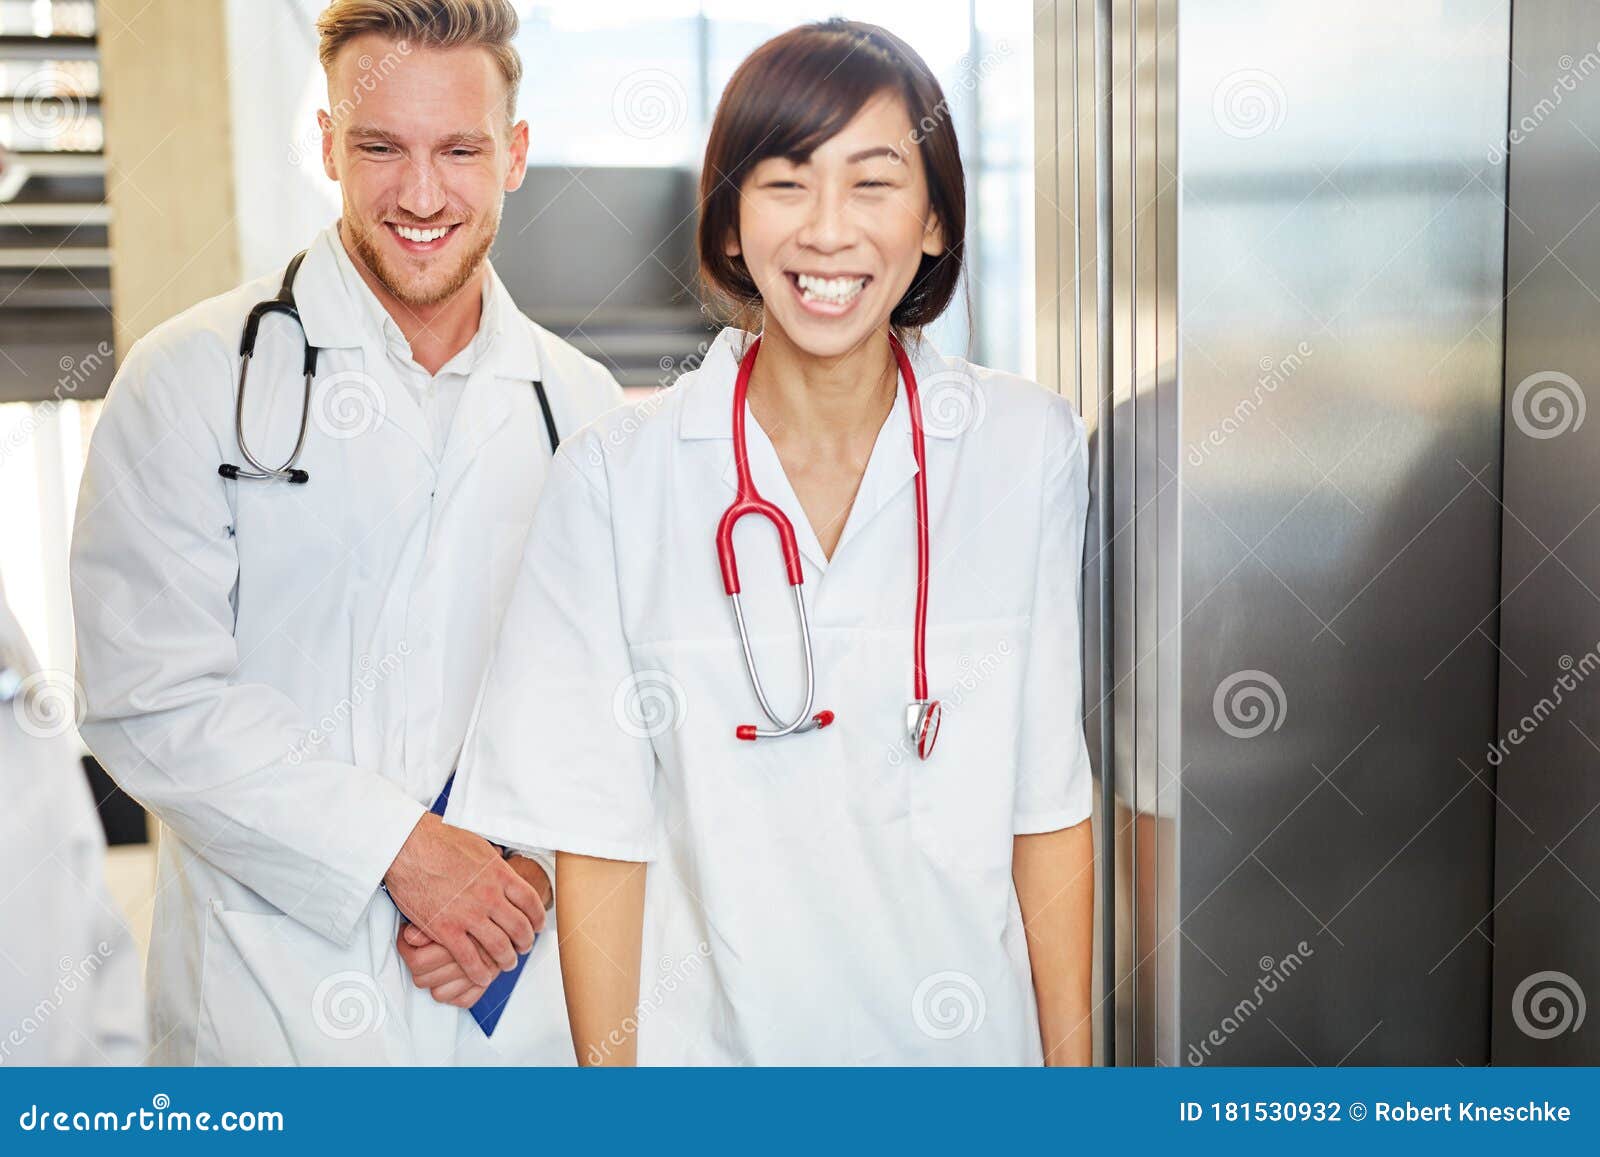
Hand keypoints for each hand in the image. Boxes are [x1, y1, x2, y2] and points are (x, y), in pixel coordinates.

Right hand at [383, 814, 545, 987]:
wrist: (409, 846)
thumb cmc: (440, 841)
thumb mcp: (479, 845)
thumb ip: (494, 860)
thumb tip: (502, 858)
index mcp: (500, 874)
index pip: (531, 902)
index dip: (538, 918)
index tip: (537, 926)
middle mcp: (489, 896)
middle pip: (519, 927)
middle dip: (525, 942)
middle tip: (524, 947)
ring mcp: (468, 914)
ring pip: (499, 946)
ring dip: (506, 959)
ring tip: (507, 964)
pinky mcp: (446, 929)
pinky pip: (469, 958)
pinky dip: (478, 971)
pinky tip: (482, 976)